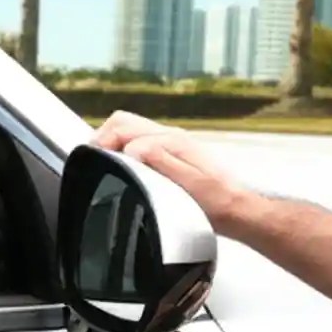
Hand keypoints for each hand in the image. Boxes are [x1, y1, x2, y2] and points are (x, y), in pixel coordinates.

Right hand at [92, 110, 249, 232]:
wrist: (238, 210)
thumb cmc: (218, 202)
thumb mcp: (189, 184)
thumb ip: (161, 161)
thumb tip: (134, 148)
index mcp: (172, 140)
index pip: (124, 127)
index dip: (103, 142)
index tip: (94, 161)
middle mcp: (171, 137)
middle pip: (124, 122)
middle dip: (103, 137)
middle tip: (93, 160)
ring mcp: (171, 144)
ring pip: (131, 131)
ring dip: (114, 143)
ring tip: (104, 165)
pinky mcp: (172, 155)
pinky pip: (141, 143)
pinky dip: (125, 151)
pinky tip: (124, 169)